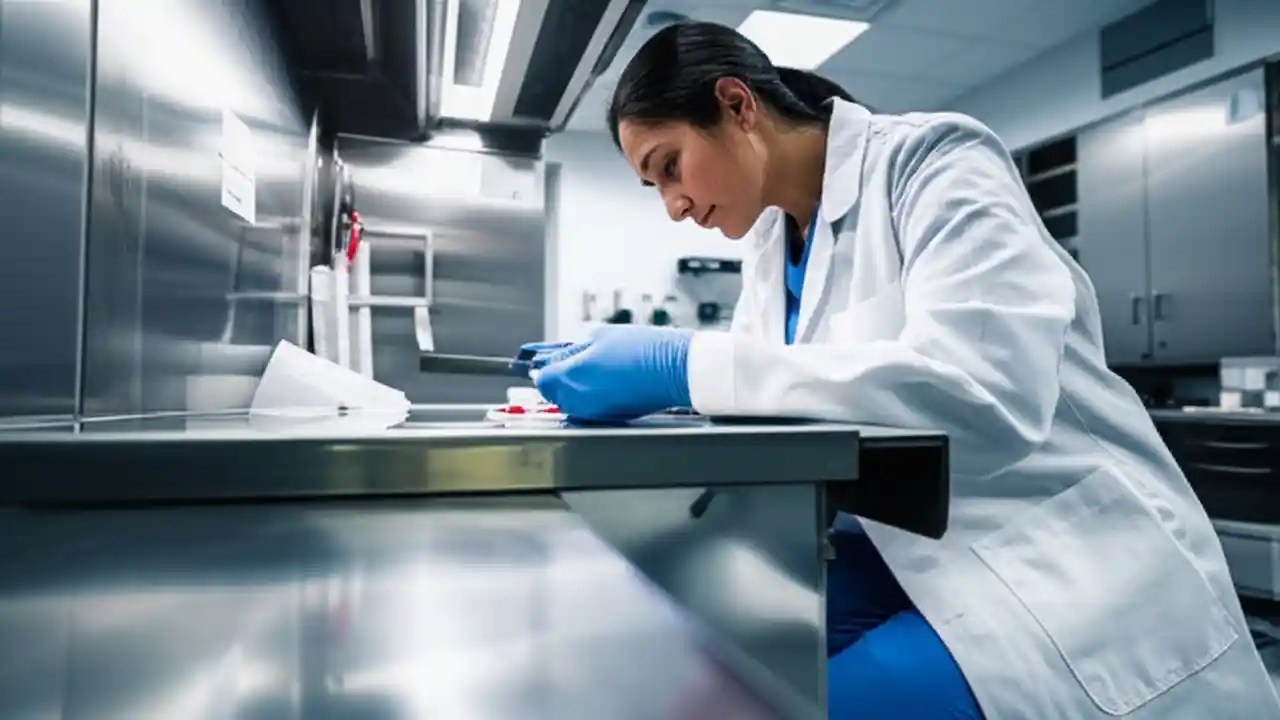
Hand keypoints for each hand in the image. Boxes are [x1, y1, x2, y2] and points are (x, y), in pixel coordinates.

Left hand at [534, 326, 692, 420]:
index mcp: (572, 379)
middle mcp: (579, 401)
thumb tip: (556, 357)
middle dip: (559, 377)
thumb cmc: (644, 350)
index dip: (545, 366)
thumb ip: (572, 350)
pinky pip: (589, 407)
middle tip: (575, 358)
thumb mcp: (600, 336)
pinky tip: (608, 379)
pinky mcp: (611, 417)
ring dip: (575, 386)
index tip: (548, 358)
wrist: (677, 370)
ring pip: (571, 402)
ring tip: (596, 367)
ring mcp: (595, 413)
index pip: (542, 379)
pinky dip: (592, 394)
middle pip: (553, 394)